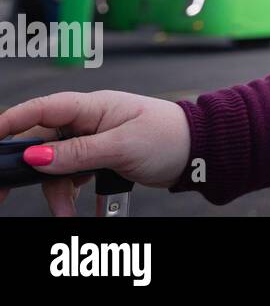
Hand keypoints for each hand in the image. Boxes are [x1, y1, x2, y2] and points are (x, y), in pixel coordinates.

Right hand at [0, 90, 190, 215]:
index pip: (44, 109)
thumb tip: (36, 156)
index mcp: (94, 106)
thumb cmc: (169, 136)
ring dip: (55, 190)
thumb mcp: (122, 146)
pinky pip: (72, 174)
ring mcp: (93, 138)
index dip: (13, 120)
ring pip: (55, 164)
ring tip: (65, 213)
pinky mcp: (100, 156)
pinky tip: (74, 207)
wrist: (199, 150)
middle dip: (26, 168)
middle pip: (42, 141)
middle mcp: (89, 120)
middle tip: (6, 193)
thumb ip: (78, 153)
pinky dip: (69, 192)